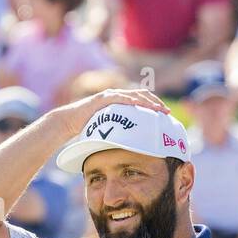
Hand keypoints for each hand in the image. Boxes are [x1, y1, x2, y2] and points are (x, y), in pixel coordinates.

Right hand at [51, 87, 170, 139]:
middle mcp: (118, 95)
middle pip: (142, 95)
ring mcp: (111, 95)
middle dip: (156, 102)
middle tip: (167, 111)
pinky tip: (141, 105)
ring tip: (159, 109)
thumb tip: (133, 142)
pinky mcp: (103, 98)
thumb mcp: (109, 127)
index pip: (142, 99)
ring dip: (148, 101)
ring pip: (134, 95)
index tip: (165, 113)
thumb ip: (120, 129)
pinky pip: (121, 98)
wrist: (70, 121)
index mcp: (121, 101)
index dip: (154, 104)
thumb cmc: (88, 126)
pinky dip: (131, 100)